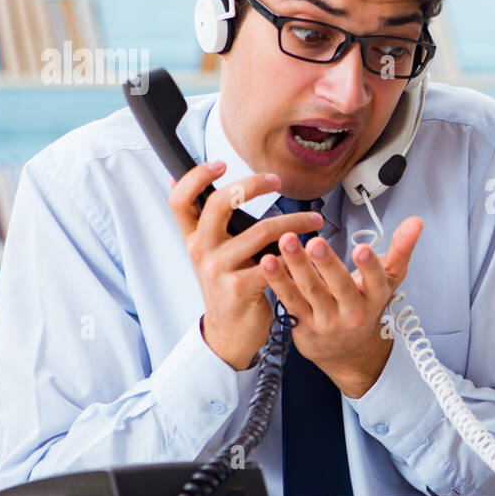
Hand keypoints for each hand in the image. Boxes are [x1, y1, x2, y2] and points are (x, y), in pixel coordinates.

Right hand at [169, 160, 324, 369]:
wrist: (230, 332)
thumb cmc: (229, 285)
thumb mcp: (212, 252)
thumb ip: (211, 222)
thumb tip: (193, 178)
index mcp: (193, 238)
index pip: (180, 199)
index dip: (196, 176)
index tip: (220, 163)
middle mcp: (200, 251)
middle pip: (220, 203)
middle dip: (254, 185)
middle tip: (278, 180)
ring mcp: (218, 269)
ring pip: (261, 231)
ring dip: (294, 222)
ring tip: (314, 221)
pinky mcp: (240, 288)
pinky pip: (275, 262)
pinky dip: (297, 254)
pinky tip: (311, 251)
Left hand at [260, 215, 422, 396]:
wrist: (349, 354)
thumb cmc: (366, 308)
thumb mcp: (388, 281)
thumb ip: (401, 249)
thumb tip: (415, 222)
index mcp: (375, 298)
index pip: (377, 281)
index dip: (370, 267)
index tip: (363, 250)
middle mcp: (352, 312)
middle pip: (340, 286)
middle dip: (327, 263)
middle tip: (315, 242)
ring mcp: (326, 321)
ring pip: (311, 292)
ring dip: (296, 266)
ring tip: (286, 243)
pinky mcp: (303, 325)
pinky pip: (290, 301)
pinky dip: (278, 281)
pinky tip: (268, 262)